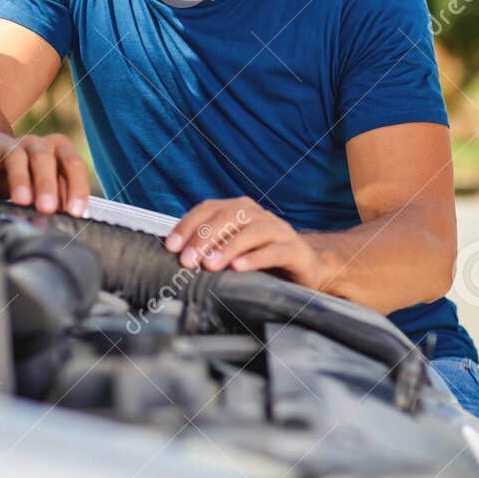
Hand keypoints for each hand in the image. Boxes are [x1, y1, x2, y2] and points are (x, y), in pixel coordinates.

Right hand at [0, 133, 90, 215]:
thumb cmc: (31, 180)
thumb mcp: (49, 187)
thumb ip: (60, 199)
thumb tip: (68, 220)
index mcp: (57, 148)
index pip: (72, 164)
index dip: (76, 188)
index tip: (76, 213)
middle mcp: (34, 144)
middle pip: (43, 158)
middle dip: (47, 184)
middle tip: (47, 208)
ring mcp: (7, 147)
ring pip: (15, 158)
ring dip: (19, 179)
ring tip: (21, 201)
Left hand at [164, 196, 325, 284]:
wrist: (307, 268)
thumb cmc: (262, 259)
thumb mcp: (233, 251)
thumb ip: (210, 248)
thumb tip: (176, 256)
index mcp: (241, 210)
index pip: (209, 209)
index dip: (188, 225)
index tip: (171, 246)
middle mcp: (259, 215)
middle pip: (228, 217)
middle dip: (203, 238)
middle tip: (187, 261)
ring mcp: (279, 230)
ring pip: (251, 231)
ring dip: (227, 247)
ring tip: (210, 265)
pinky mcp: (295, 250)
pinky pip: (274, 251)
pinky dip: (255, 258)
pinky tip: (239, 267)